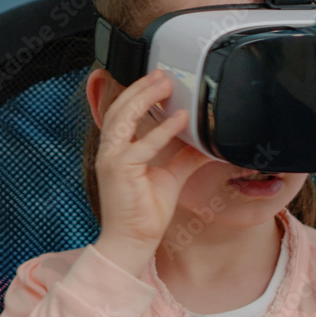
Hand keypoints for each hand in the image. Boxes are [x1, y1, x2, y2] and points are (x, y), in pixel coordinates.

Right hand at [94, 69, 211, 259]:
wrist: (132, 242)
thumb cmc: (144, 213)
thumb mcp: (171, 177)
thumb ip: (184, 157)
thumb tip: (205, 145)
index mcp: (117, 150)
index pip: (122, 113)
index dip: (137, 93)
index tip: (158, 79)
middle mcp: (110, 151)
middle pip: (120, 108)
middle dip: (140, 87)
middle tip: (163, 74)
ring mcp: (112, 159)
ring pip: (124, 118)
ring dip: (145, 97)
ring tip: (165, 85)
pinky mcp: (120, 170)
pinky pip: (143, 144)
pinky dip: (162, 129)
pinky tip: (180, 118)